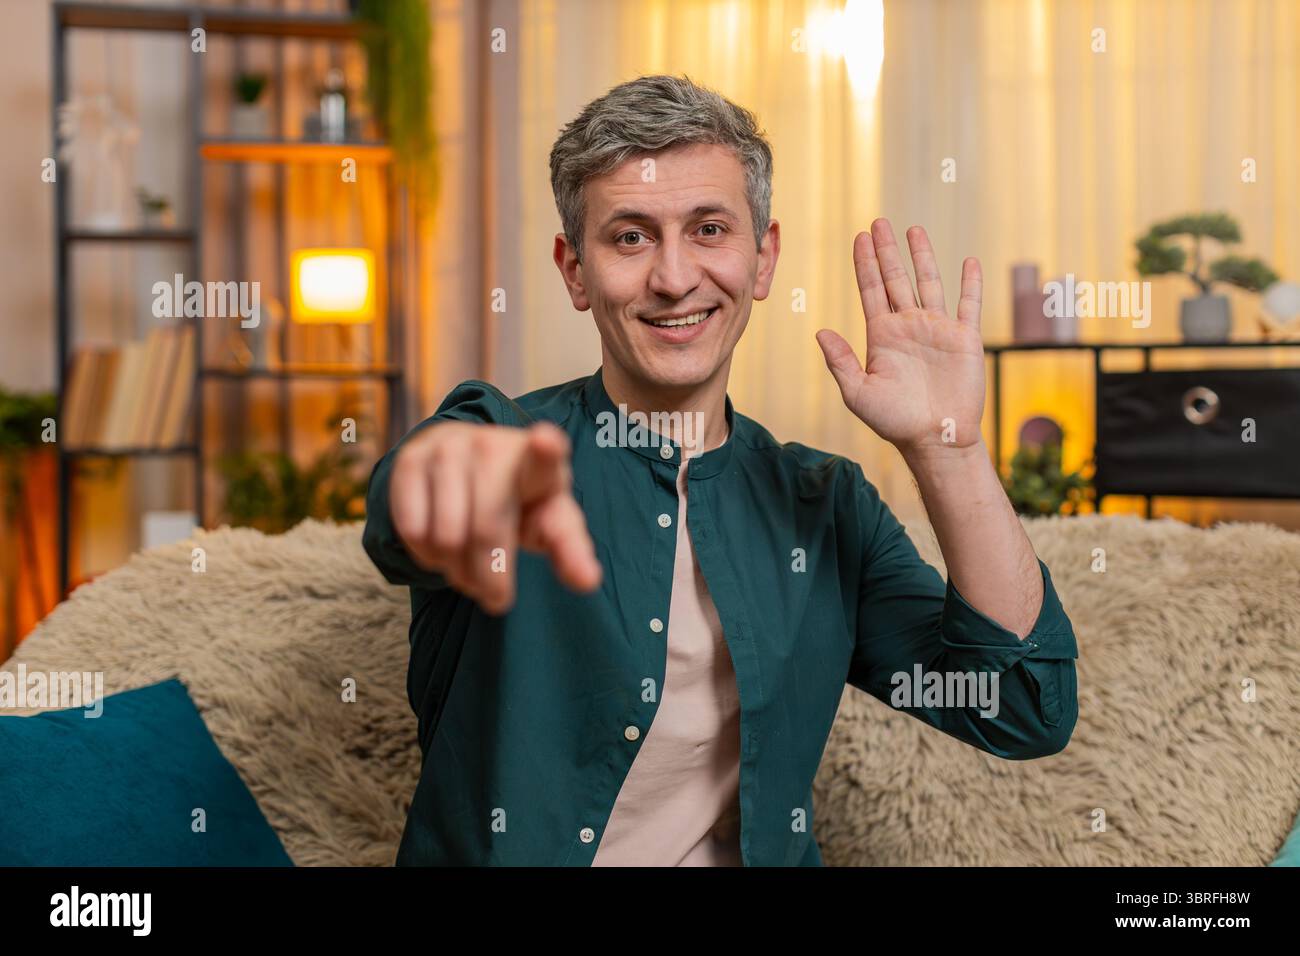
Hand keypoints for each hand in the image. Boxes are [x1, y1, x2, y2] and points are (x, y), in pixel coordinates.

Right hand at [387, 421, 601, 613]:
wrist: (468, 461)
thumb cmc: (520, 499)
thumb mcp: (550, 520)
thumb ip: (569, 549)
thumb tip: (588, 582)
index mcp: (538, 461)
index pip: (544, 454)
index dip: (546, 450)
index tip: (547, 442)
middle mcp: (491, 445)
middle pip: (486, 529)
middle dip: (490, 578)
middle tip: (496, 600)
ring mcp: (447, 448)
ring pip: (446, 536)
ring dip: (457, 573)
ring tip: (469, 574)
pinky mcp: (410, 459)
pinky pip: (413, 530)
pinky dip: (427, 556)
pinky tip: (442, 552)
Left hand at [816, 219, 985, 457]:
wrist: (935, 438)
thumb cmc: (894, 420)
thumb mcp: (858, 392)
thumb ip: (840, 361)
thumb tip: (820, 332)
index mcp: (882, 335)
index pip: (871, 289)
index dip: (864, 263)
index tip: (859, 237)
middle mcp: (908, 326)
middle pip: (896, 278)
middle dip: (887, 251)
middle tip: (879, 222)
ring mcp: (937, 330)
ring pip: (929, 283)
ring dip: (923, 256)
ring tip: (914, 230)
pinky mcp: (964, 338)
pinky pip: (969, 304)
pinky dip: (970, 283)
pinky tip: (968, 261)